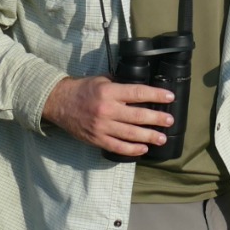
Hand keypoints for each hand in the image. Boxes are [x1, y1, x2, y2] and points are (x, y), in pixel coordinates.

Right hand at [41, 76, 173, 155]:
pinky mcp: (96, 139)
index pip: (138, 93)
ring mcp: (101, 126)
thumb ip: (121, 84)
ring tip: (161, 138)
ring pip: (130, 134)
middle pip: (137, 115)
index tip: (170, 97)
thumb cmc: (83, 90)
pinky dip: (131, 149)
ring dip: (148, 136)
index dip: (156, 95)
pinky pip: (117, 146)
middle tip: (169, 121)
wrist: (59, 103)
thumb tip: (141, 88)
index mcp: (109, 92)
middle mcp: (107, 110)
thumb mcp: (102, 80)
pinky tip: (143, 149)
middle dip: (157, 119)